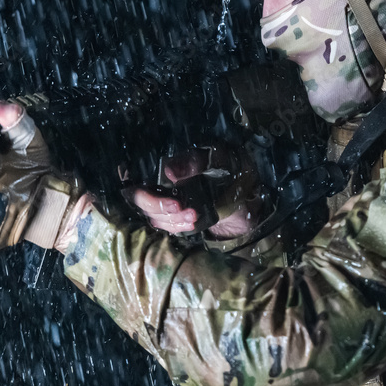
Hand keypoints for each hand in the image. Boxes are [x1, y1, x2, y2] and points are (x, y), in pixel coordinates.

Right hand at [130, 148, 261, 238]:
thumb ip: (196, 161)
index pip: (136, 177)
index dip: (143, 193)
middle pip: (140, 199)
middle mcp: (160, 183)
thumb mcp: (221, 158)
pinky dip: (177, 227)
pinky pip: (166, 226)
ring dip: (171, 219)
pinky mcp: (176, 217)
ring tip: (194, 216)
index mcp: (167, 164)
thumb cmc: (233, 169)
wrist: (248, 196)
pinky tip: (193, 223)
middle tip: (179, 207)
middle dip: (157, 206)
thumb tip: (169, 172)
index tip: (170, 200)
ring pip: (152, 215)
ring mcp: (166, 201)